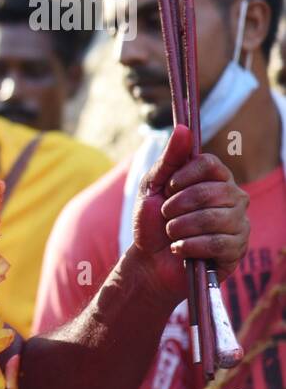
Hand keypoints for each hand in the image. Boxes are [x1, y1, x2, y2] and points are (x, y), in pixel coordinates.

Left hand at [131, 125, 249, 296]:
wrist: (149, 260)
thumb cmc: (153, 221)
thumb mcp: (152, 187)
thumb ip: (169, 158)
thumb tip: (183, 128)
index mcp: (215, 179)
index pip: (210, 163)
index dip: (184, 175)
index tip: (167, 187)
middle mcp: (234, 197)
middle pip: (212, 191)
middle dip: (177, 205)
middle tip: (165, 215)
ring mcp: (239, 223)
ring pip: (215, 218)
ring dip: (181, 227)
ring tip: (171, 233)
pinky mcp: (237, 249)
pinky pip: (218, 243)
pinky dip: (189, 246)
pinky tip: (179, 249)